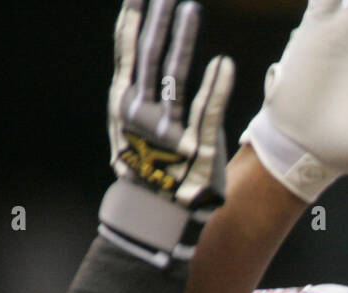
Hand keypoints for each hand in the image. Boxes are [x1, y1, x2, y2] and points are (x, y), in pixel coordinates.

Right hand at [100, 0, 235, 266]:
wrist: (154, 216)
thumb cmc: (152, 172)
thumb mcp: (140, 133)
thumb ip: (146, 102)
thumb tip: (145, 80)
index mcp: (124, 104)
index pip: (128, 53)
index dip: (133, 21)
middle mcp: (139, 112)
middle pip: (148, 55)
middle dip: (156, 19)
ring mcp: (166, 129)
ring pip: (173, 73)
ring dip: (182, 38)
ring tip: (190, 6)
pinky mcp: (195, 146)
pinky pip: (207, 111)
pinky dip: (216, 87)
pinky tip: (223, 63)